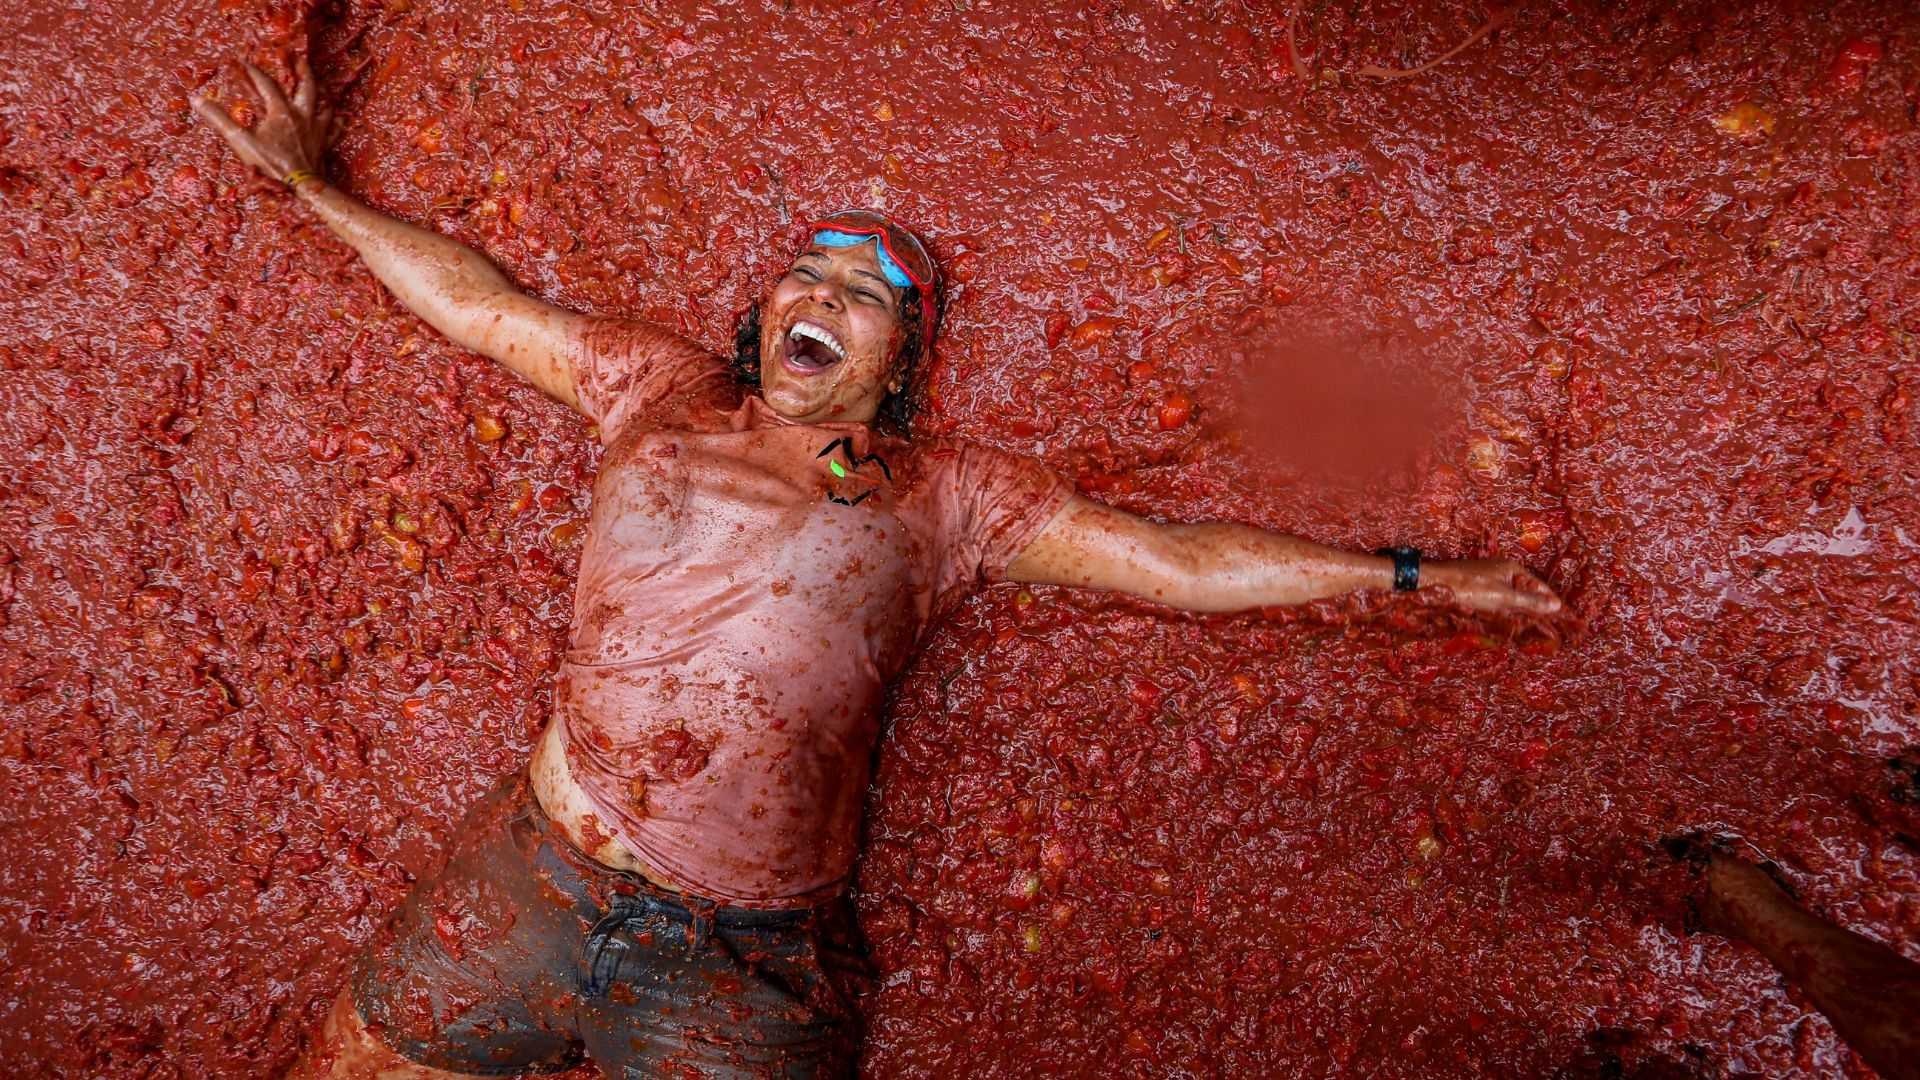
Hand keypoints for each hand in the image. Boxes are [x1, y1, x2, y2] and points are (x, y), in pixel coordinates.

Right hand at [192, 57, 331, 188]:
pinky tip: (341, 120)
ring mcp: (317, 131)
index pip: (267, 85)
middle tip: (300, 59)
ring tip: (322, 89)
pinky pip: (335, 131)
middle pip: (306, 87)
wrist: (301, 188)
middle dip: (302, 72)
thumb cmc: (270, 165)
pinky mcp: (324, 145)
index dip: (255, 72)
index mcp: (282, 112)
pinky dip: (337, 124)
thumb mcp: (241, 141)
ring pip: (324, 106)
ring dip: (322, 96)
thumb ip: (220, 119)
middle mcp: (303, 116)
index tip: (244, 62)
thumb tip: (197, 99)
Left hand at [1424, 558, 1561, 615]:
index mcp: (1511, 568)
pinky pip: (1498, 600)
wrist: (1434, 583)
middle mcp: (1502, 570)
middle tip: (1548, 625)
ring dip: (1519, 610)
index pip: (1537, 585)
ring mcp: (1489, 579)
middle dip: (1535, 606)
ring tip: (1531, 625)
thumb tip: (1555, 606)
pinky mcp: (1477, 588)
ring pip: (1511, 597)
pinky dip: (1504, 610)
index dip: (1548, 600)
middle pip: (1525, 590)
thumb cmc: (1469, 587)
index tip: (1561, 614)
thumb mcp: (1503, 597)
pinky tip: (1506, 620)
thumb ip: (1529, 602)